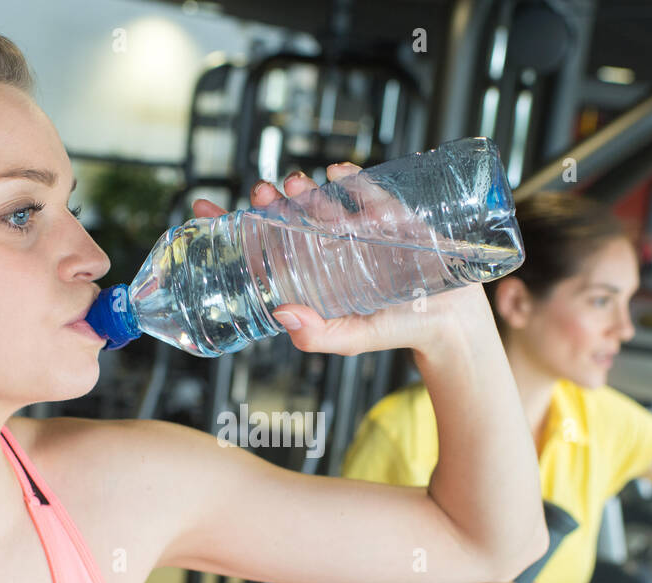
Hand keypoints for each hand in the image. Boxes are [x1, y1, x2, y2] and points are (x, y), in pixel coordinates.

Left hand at [192, 164, 496, 356]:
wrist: (450, 322)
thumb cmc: (396, 329)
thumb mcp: (353, 339)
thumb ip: (318, 335)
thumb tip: (283, 314)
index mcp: (311, 272)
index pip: (263, 245)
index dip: (231, 226)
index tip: (202, 206)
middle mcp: (329, 246)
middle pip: (289, 217)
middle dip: (271, 203)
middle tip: (259, 192)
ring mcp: (359, 228)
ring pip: (324, 200)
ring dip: (306, 189)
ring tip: (293, 182)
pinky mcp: (392, 216)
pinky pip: (369, 190)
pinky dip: (354, 180)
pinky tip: (338, 173)